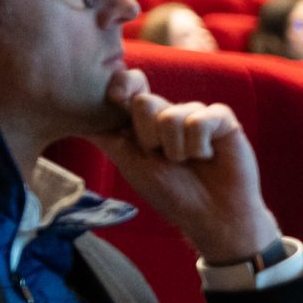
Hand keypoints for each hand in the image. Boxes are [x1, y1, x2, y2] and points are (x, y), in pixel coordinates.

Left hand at [91, 68, 281, 264]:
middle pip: (144, 103)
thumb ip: (110, 139)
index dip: (123, 85)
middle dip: (149, 138)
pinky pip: (200, 120)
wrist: (212, 217)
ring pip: (171, 116)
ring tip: (190, 163)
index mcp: (148, 123)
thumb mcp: (131, 166)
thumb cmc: (173, 195)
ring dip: (177, 150)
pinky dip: (199, 146)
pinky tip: (209, 157)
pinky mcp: (222, 119)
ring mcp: (197, 114)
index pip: (131, 87)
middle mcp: (171, 114)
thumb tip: (80, 121)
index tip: (114, 96)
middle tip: (166, 159)